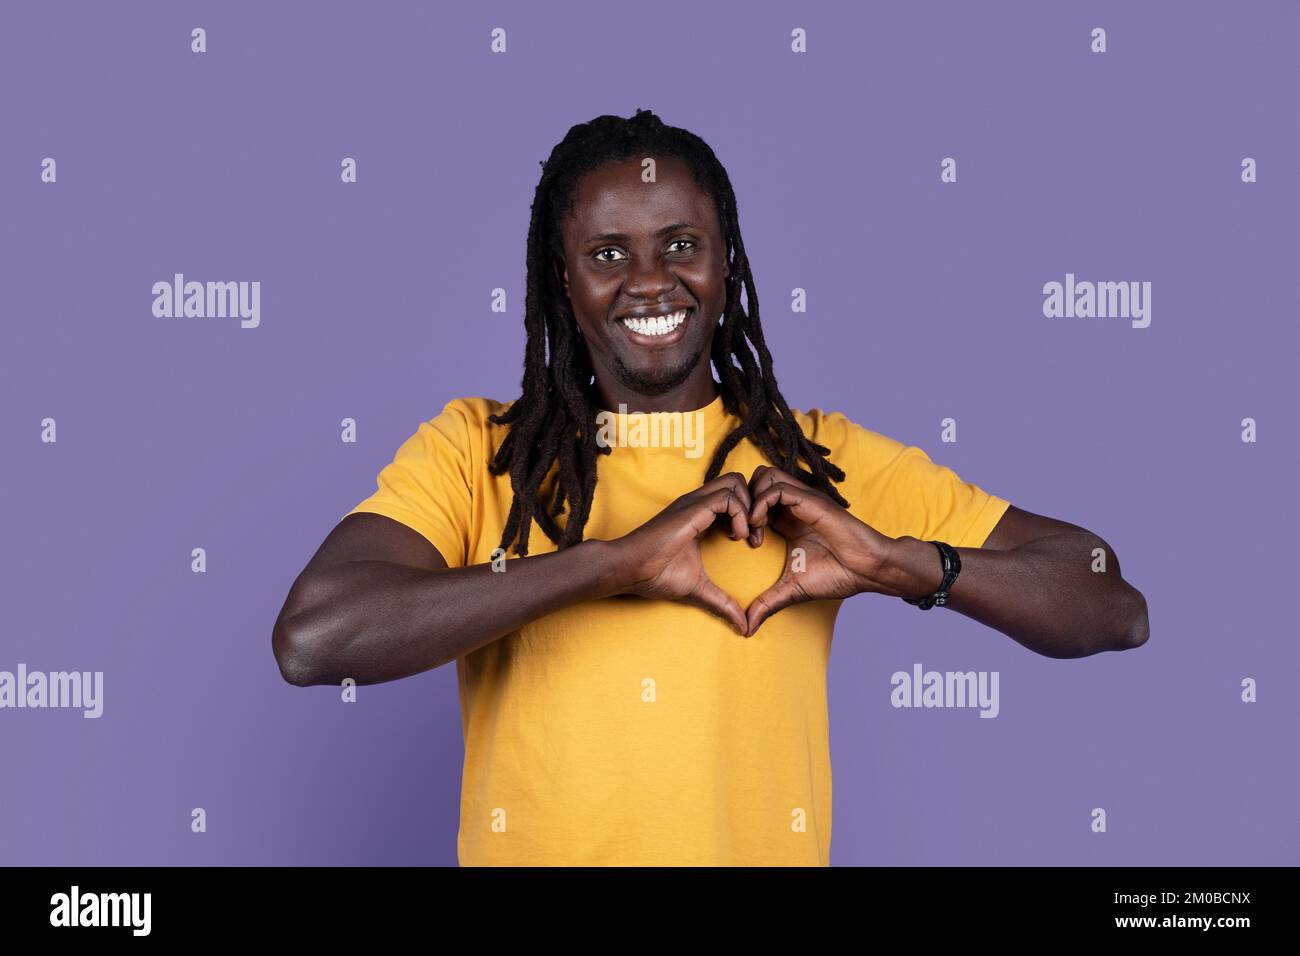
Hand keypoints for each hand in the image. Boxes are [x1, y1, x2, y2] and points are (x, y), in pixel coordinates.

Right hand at [609, 473, 754, 634]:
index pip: (733, 496)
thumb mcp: (699, 589)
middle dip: (755, 505)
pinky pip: (727, 497)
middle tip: (753, 536)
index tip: (751, 544)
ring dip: (749, 508)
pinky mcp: (692, 509)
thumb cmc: (655, 575)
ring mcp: (694, 503)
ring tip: (744, 536)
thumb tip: (744, 628)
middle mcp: (698, 503)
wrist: (629, 570)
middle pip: (737, 481)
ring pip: (735, 482)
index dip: (750, 516)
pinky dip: (740, 514)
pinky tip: (735, 537)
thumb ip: (723, 603)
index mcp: (699, 515)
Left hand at [743, 465, 893, 635]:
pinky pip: (777, 488)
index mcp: (787, 520)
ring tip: (750, 529)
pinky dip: (761, 503)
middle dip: (741, 502)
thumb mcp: (791, 589)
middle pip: (756, 480)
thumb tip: (746, 629)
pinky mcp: (811, 501)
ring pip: (764, 476)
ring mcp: (802, 500)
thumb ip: (766, 604)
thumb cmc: (837, 575)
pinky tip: (760, 528)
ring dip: (749, 500)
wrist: (869, 570)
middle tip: (740, 531)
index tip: (739, 542)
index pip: (754, 500)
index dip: (740, 516)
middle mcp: (793, 505)